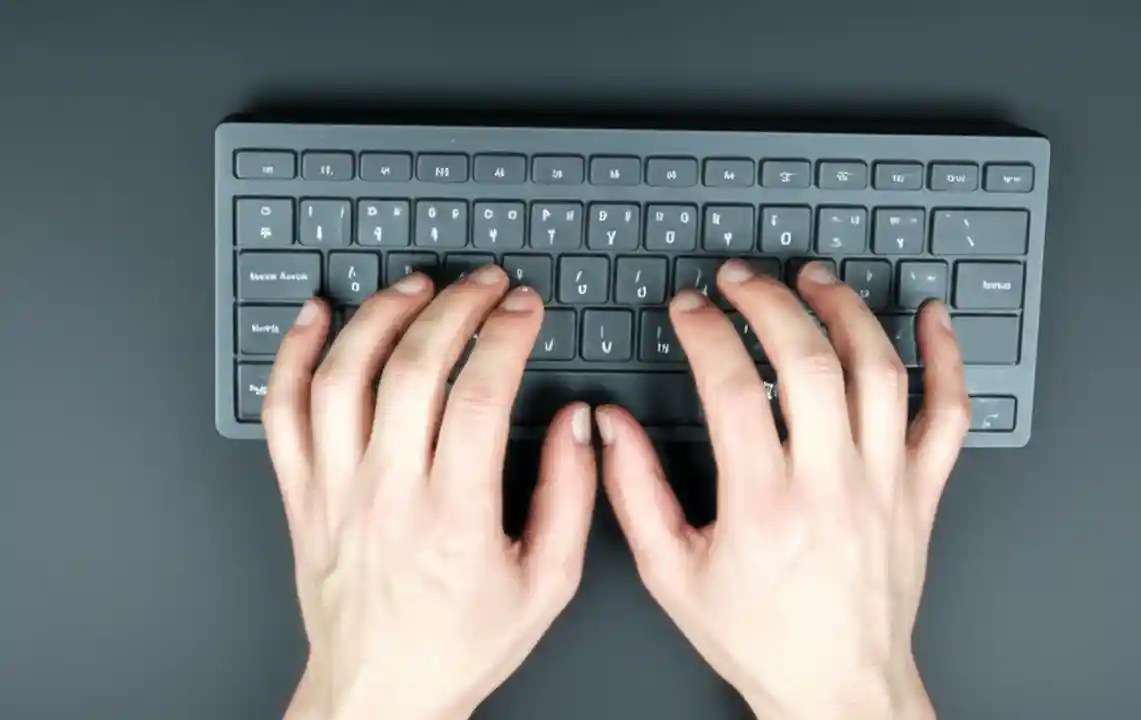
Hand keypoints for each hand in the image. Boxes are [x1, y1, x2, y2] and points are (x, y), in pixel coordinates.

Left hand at [263, 266, 595, 719]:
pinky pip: (282, 411)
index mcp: (455, 517)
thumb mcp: (547, 583)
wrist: (381, 692)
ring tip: (417, 286)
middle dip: (455, 307)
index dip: (507, 335)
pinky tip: (318, 315)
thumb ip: (570, 496)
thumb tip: (579, 423)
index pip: (479, 395)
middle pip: (413, 370)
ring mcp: (335, 491)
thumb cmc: (460, 643)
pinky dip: (293, 354)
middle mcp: (388, 495)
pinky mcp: (301, 496)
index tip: (525, 307)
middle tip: (484, 284)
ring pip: (344, 377)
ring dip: (381, 316)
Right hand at [598, 259, 967, 719]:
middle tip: (741, 278)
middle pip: (808, 361)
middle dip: (768, 301)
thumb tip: (609, 427)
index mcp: (763, 506)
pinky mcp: (922, 493)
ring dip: (846, 312)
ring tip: (814, 279)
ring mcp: (885, 486)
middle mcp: (831, 486)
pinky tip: (933, 318)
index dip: (704, 331)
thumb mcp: (673, 575)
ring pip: (878, 372)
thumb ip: (633, 494)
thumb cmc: (760, 638)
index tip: (688, 308)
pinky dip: (947, 359)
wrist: (839, 689)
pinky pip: (949, 415)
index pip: (731, 386)